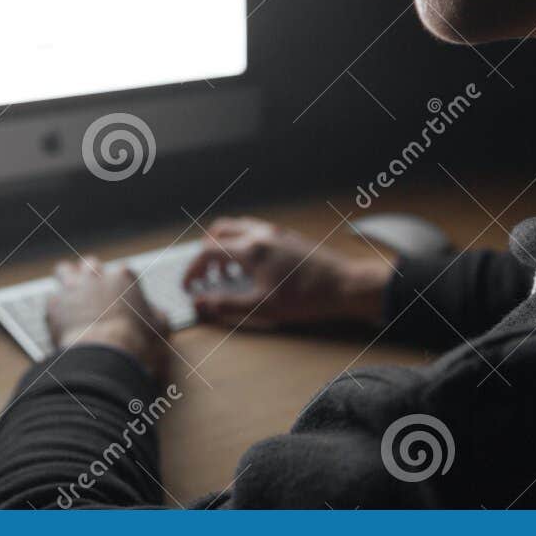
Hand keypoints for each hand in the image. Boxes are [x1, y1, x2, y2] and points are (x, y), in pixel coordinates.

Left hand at [46, 256, 171, 377]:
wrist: (103, 358)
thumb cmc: (135, 345)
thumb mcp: (160, 330)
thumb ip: (157, 315)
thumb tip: (156, 313)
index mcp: (124, 278)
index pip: (122, 272)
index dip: (120, 286)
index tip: (120, 300)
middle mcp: (97, 276)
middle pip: (90, 265)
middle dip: (91, 276)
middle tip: (93, 293)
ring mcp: (73, 287)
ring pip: (65, 270)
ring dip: (67, 279)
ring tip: (70, 295)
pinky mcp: (54, 303)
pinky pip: (51, 299)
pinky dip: (55, 309)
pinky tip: (60, 321)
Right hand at [181, 216, 394, 329]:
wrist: (345, 285)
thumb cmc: (307, 298)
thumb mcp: (263, 307)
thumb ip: (228, 305)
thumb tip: (200, 304)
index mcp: (252, 249)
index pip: (208, 251)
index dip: (193, 269)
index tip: (189, 286)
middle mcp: (261, 233)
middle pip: (219, 231)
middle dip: (206, 253)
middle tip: (204, 276)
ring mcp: (276, 232)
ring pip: (238, 228)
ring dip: (224, 246)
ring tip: (226, 273)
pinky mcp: (288, 236)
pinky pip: (255, 231)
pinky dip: (242, 244)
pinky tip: (251, 268)